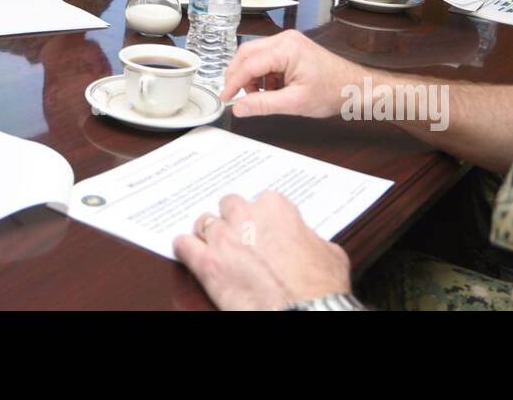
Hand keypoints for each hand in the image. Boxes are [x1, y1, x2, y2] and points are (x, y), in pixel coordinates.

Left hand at [173, 191, 352, 309]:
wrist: (305, 312)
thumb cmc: (320, 286)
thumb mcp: (329, 252)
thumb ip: (309, 236)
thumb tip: (306, 240)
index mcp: (275, 207)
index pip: (258, 200)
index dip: (258, 219)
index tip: (259, 230)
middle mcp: (246, 215)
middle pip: (228, 205)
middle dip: (232, 220)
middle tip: (238, 239)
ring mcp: (224, 237)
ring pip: (204, 222)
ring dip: (208, 234)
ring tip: (214, 248)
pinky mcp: (207, 262)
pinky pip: (183, 245)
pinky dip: (184, 249)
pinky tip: (188, 254)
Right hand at [221, 29, 362, 118]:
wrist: (355, 87)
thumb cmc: (333, 91)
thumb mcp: (294, 103)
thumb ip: (263, 105)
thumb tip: (239, 108)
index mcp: (285, 48)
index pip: (248, 64)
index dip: (233, 82)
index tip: (225, 98)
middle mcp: (284, 39)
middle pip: (247, 55)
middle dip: (239, 77)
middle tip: (236, 97)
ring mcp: (288, 42)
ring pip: (255, 57)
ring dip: (252, 78)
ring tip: (263, 97)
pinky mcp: (290, 49)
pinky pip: (266, 59)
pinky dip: (263, 76)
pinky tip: (273, 90)